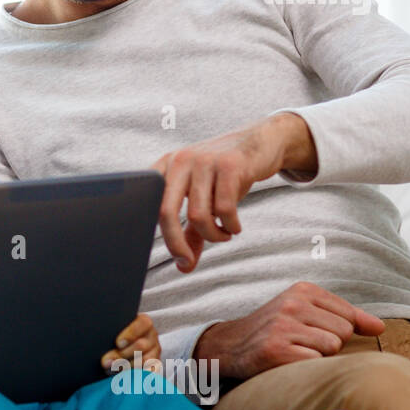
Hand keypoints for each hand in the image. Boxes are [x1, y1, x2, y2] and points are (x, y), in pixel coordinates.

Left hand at [102, 313, 161, 372]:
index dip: (131, 334)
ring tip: (112, 370)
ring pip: (144, 361)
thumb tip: (106, 359)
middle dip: (122, 355)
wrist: (125, 347)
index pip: (143, 323)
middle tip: (107, 362)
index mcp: (144, 323)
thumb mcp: (115, 332)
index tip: (118, 343)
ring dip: (126, 367)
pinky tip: (126, 377)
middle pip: (141, 345)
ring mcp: (155, 351)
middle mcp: (152, 336)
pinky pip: (150, 372)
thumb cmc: (117, 336)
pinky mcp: (156, 365)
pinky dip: (138, 376)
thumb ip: (111, 336)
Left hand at [150, 112, 315, 272]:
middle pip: (165, 212)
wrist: (261, 141)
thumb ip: (192, 232)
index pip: (148, 205)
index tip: (174, 255)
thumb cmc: (226, 174)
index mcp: (165, 166)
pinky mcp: (229, 165)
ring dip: (213, 235)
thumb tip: (184, 267)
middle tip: (187, 259)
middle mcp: (180, 161)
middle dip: (175, 243)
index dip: (157, 232)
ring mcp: (204, 160)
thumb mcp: (204, 199)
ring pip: (199, 215)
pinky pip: (224, 209)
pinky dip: (230, 226)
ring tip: (224, 234)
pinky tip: (234, 226)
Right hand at [192, 282, 384, 380]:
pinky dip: (305, 367)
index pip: (348, 315)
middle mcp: (292, 304)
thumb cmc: (276, 329)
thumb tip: (380, 328)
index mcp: (302, 290)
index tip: (312, 331)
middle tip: (302, 343)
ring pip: (332, 347)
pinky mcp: (276, 350)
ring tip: (295, 351)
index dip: (336, 330)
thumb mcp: (307, 312)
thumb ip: (347, 317)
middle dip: (329, 343)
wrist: (231, 345)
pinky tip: (287, 361)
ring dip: (318, 356)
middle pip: (343, 332)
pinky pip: (315, 362)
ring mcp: (283, 327)